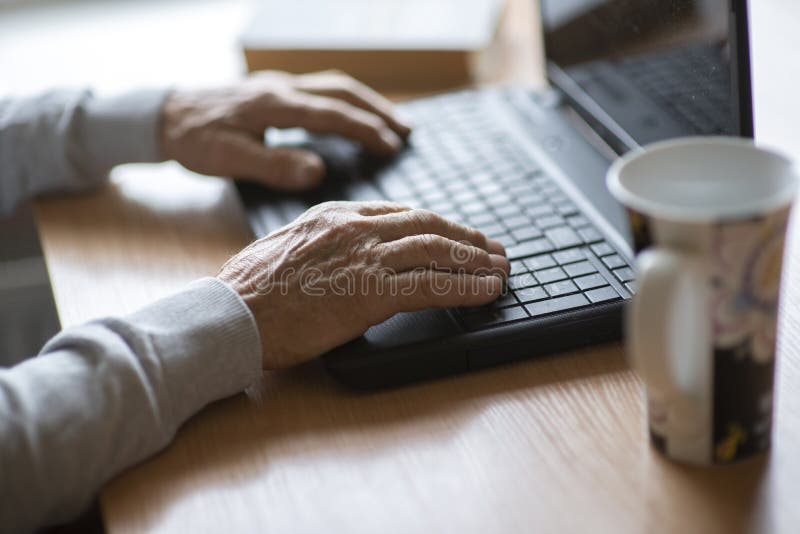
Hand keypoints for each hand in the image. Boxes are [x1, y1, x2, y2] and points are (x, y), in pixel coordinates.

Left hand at [160, 70, 410, 190]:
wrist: (163, 114)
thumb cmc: (193, 139)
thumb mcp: (227, 159)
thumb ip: (273, 165)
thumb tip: (317, 171)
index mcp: (274, 104)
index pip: (331, 113)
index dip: (365, 129)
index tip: (392, 146)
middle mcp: (281, 88)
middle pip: (341, 90)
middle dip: (377, 110)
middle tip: (406, 131)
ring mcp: (278, 86)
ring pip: (333, 86)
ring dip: (366, 102)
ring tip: (391, 122)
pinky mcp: (273, 91)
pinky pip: (320, 89)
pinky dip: (345, 101)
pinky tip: (351, 116)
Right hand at [218, 201, 508, 368]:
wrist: (233, 314)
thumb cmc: (249, 290)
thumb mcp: (287, 248)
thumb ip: (322, 244)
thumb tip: (342, 256)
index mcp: (335, 214)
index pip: (400, 212)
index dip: (436, 224)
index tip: (454, 233)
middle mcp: (356, 227)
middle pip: (428, 224)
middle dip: (466, 235)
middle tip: (491, 247)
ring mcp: (366, 256)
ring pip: (437, 249)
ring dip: (475, 258)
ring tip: (499, 267)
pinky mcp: (372, 291)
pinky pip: (432, 284)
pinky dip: (466, 285)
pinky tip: (485, 289)